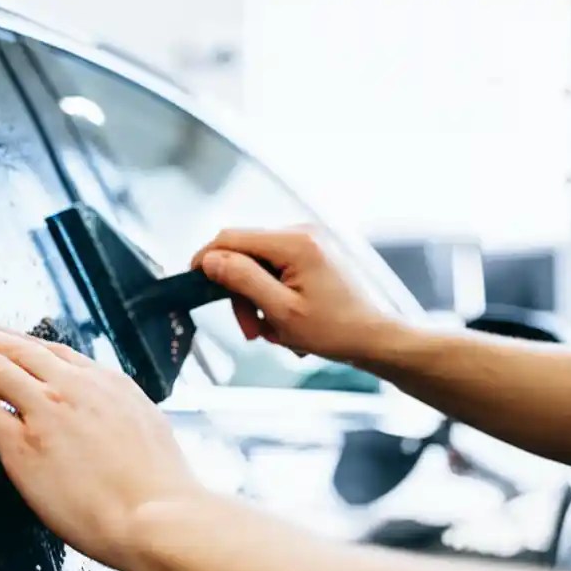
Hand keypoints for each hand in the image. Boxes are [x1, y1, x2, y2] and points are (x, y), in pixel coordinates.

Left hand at [0, 306, 204, 570]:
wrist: (160, 518)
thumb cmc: (161, 491)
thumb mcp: (147, 430)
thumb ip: (117, 416)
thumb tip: (108, 418)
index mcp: (105, 383)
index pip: (47, 351)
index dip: (10, 339)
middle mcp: (73, 387)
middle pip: (11, 346)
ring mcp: (46, 412)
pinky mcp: (24, 443)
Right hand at [191, 228, 402, 361]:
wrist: (376, 338)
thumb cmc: (337, 330)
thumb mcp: (281, 311)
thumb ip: (242, 280)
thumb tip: (210, 260)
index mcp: (295, 242)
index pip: (231, 238)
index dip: (206, 259)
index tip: (194, 283)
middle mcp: (302, 233)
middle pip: (244, 252)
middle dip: (239, 292)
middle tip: (250, 328)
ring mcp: (309, 241)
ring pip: (258, 263)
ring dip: (256, 298)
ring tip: (271, 330)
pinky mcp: (313, 253)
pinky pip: (276, 268)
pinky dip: (272, 294)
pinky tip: (284, 319)